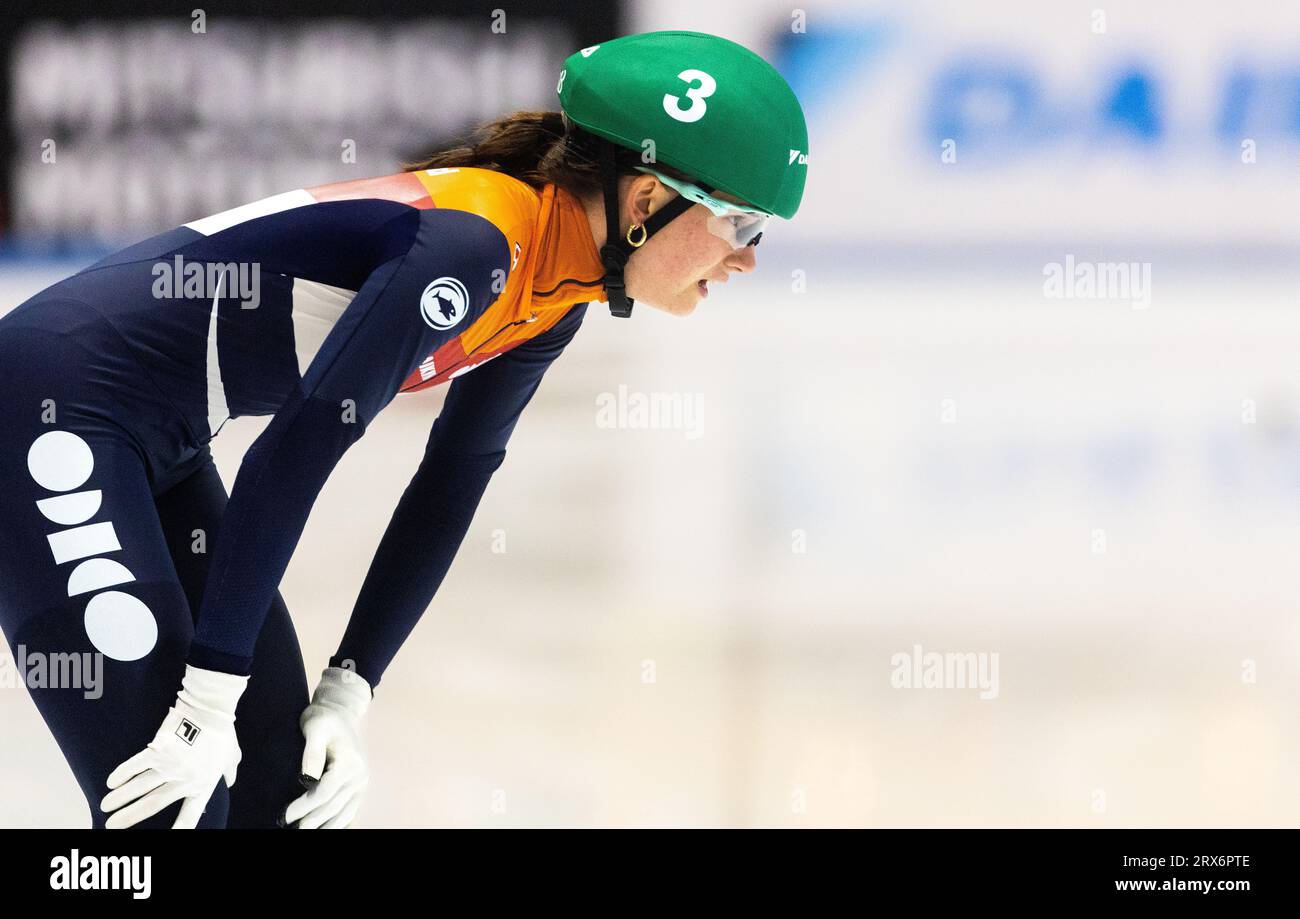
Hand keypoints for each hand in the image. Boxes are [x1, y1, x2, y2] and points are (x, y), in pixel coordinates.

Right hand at [101, 665, 248, 828]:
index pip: (190, 815)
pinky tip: (111, 782)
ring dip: (119, 799)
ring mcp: (170, 765)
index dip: (179, 830)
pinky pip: (135, 765)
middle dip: (129, 818)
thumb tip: (230, 781)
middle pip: (152, 805)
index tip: (167, 839)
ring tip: (104, 806)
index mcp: (203, 784)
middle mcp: (185, 780)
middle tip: (111, 827)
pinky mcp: (158, 750)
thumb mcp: (231, 757)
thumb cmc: (223, 732)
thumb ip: (229, 772)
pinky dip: (121, 774)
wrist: (211, 707)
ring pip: (138, 787)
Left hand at [283, 667, 371, 828]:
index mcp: (350, 763)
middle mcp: (359, 776)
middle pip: (333, 807)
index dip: (304, 807)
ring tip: (305, 832)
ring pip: (343, 814)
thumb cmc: (323, 718)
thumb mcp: (314, 726)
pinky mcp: (358, 788)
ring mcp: (360, 784)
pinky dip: (338, 823)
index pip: (324, 792)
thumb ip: (311, 752)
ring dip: (325, 827)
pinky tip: (325, 828)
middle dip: (311, 822)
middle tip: (290, 830)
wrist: (341, 712)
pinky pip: (349, 812)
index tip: (284, 816)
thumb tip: (306, 778)